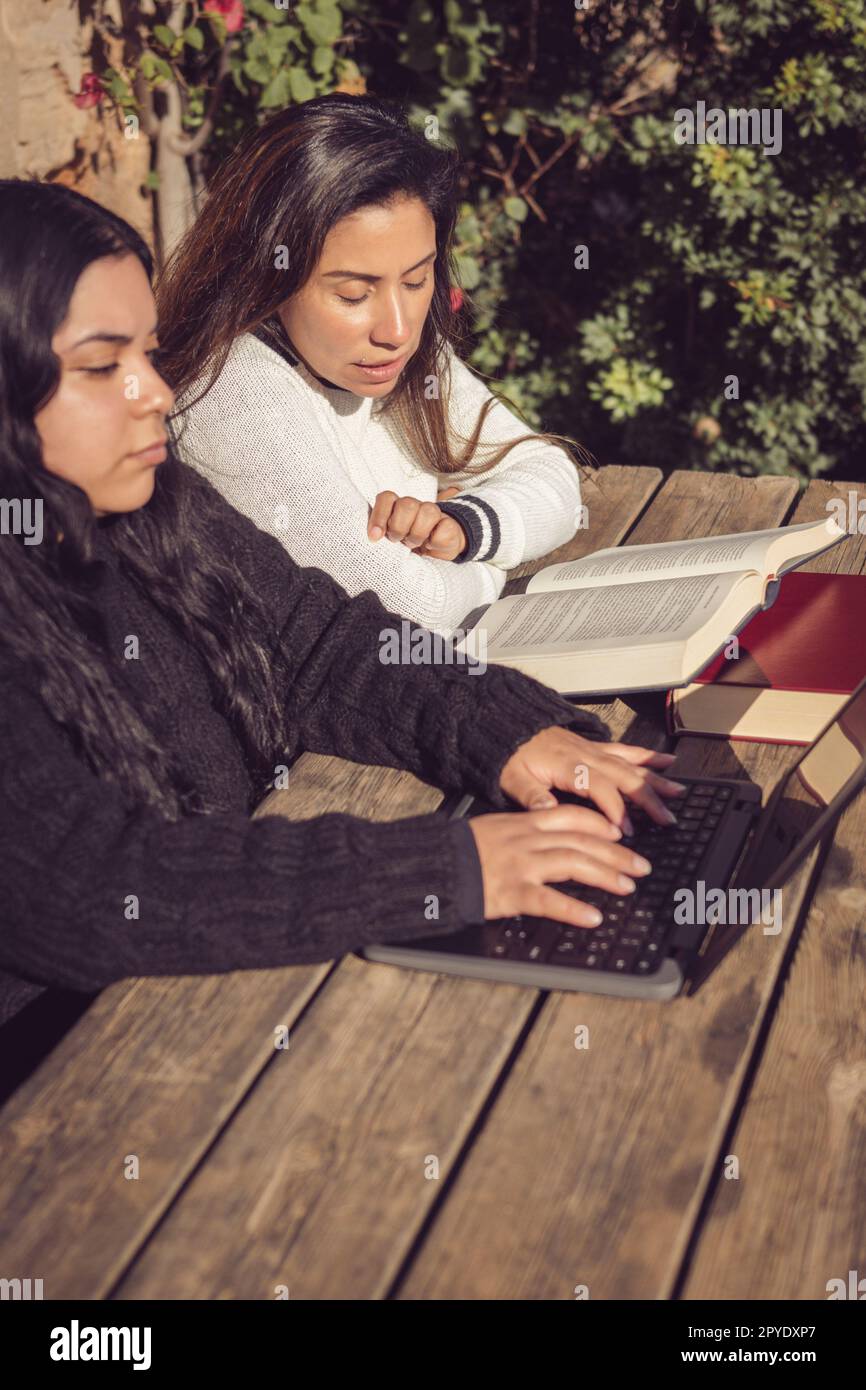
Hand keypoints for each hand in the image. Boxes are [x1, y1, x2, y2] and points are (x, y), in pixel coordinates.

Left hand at [367, 490, 466, 560]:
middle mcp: (414, 506)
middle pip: (406, 504)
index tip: (375, 537)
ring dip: (418, 534)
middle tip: (399, 540)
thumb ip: (382, 535)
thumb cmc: (408, 547)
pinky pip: (443, 528)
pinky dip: (435, 542)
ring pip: (427, 512)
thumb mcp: (391, 543)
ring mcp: (433, 513)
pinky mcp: (449, 524)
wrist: (437, 554)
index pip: (386, 498)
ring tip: (415, 545)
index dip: (379, 516)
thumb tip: (373, 536)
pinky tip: (431, 546)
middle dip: (399, 527)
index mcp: (396, 507)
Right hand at [468, 802, 653, 927]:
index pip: (570, 816)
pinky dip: (573, 909)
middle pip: (581, 841)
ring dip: (605, 875)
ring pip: (573, 864)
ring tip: (628, 887)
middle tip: (641, 866)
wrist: (432, 864)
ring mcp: (520, 865)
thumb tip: (549, 838)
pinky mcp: (511, 892)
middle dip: (617, 854)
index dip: (599, 824)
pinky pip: (548, 901)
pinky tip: (593, 917)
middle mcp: (526, 840)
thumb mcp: (494, 830)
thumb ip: (522, 831)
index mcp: (523, 823)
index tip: (620, 834)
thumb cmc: (459, 851)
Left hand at [498, 725, 685, 832]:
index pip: (600, 788)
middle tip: (668, 820)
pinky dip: (647, 756)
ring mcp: (591, 749)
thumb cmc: (507, 754)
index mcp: (567, 765)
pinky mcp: (593, 746)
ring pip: (630, 764)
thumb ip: (531, 795)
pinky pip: (625, 750)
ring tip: (678, 793)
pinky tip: (667, 761)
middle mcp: (585, 755)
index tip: (627, 830)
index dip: (615, 809)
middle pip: (624, 776)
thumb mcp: (510, 777)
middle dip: (649, 799)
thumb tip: (548, 811)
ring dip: (655, 779)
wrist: (506, 724)